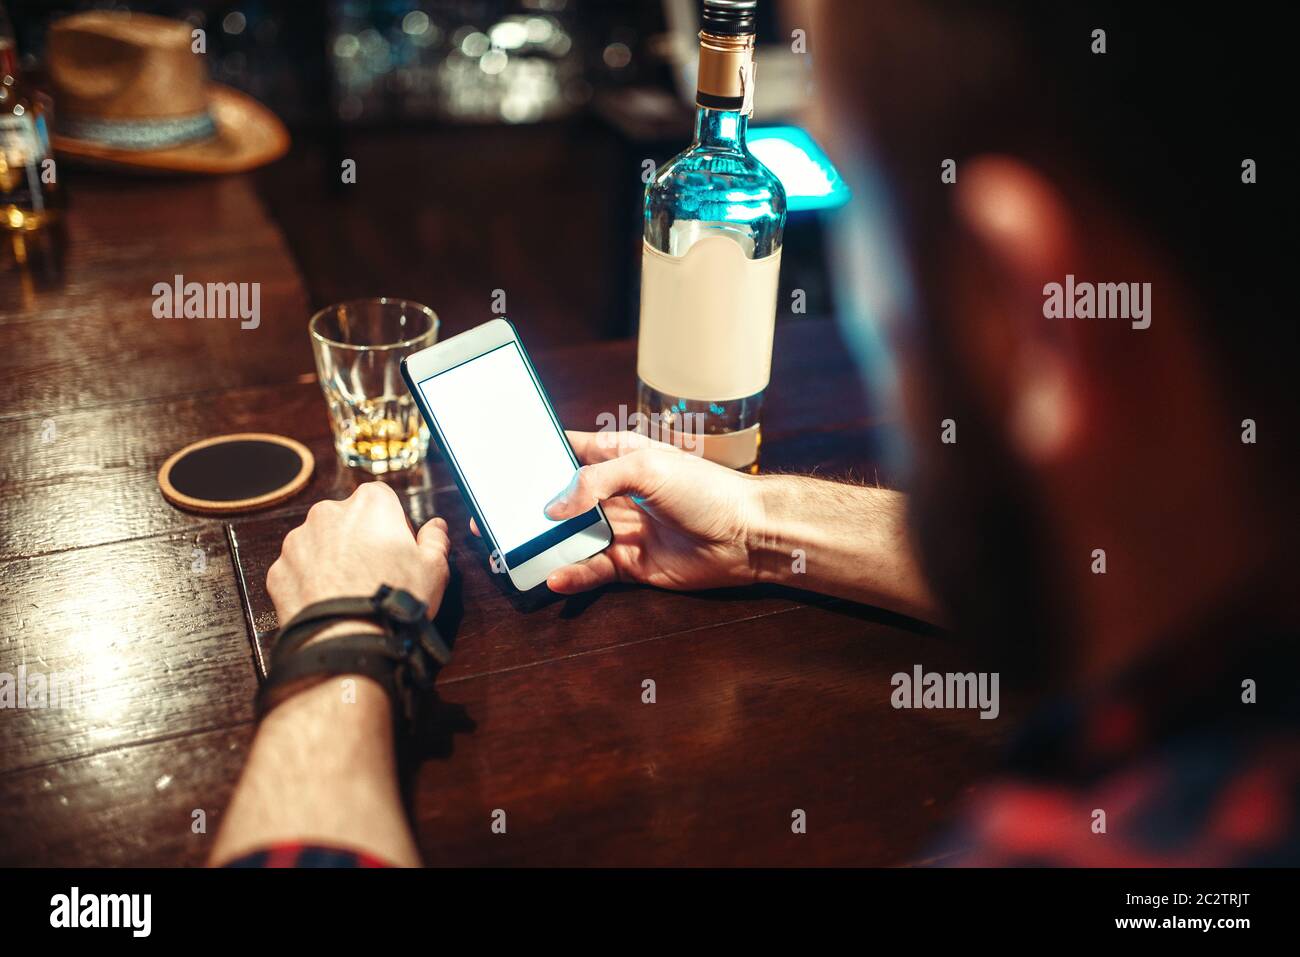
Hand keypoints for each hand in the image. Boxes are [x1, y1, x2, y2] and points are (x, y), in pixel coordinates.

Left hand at [267, 481, 450, 623]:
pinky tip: (327, 603)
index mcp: (369, 505)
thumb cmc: (395, 602)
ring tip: (349, 593)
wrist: (348, 644)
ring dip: (331, 560)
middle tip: (374, 574)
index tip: (398, 550)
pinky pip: (297, 570)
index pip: (382, 499)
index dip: (392, 524)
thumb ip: (436, 540)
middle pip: (347, 519)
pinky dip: (309, 583)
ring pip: (318, 544)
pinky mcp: (278, 570)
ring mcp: (298, 541)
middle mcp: (328, 513)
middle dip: (358, 540)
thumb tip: (436, 526)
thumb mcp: (434, 569)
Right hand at [473, 431, 763, 592]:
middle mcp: (615, 492)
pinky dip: (572, 575)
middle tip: (494, 516)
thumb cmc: (706, 489)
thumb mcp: (647, 468)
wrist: (748, 534)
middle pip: (562, 499)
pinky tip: (554, 576)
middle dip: (530, 507)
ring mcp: (622, 529)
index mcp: (618, 457)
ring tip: (511, 551)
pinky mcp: (631, 564)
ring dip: (545, 544)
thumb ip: (595, 482)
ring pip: (571, 537)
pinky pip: (592, 570)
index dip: (537, 456)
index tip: (501, 462)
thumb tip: (554, 507)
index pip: (568, 451)